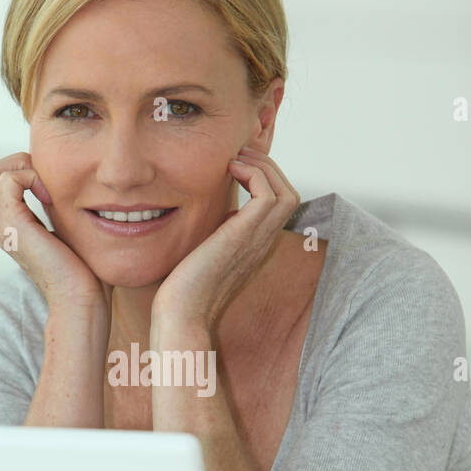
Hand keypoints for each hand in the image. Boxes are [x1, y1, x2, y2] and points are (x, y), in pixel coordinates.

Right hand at [0, 151, 111, 321]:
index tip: (51, 187)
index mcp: (13, 227)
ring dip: (21, 168)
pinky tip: (51, 197)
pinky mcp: (14, 226)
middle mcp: (3, 226)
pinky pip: (9, 181)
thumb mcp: (67, 232)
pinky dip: (30, 177)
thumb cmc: (85, 272)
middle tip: (45, 180)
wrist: (81, 299)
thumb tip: (66, 190)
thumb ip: (58, 210)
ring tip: (47, 189)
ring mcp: (4, 226)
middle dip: (16, 163)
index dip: (21, 171)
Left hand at [150, 146, 300, 331]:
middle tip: (237, 157)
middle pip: (289, 193)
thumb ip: (214, 232)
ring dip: (263, 166)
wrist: (181, 314)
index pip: (279, 203)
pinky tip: (228, 171)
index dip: (264, 178)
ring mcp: (256, 239)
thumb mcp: (203, 250)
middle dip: (267, 166)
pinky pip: (268, 195)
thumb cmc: (183, 289)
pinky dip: (254, 174)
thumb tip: (210, 212)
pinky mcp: (243, 236)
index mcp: (255, 244)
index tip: (235, 166)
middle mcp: (262, 241)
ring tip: (235, 160)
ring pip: (286, 191)